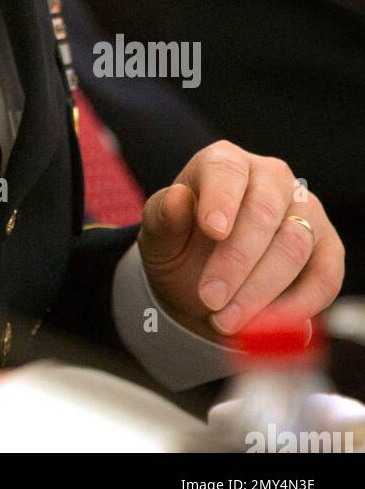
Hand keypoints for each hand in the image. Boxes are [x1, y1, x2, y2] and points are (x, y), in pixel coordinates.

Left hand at [138, 142, 343, 339]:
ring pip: (294, 245)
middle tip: (210, 299)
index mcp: (225, 162)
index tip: (213, 231)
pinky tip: (273, 326)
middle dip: (236, 261)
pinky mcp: (327, 246)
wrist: (204, 276)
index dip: (221, 200)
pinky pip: (325, 275)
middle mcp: (271, 177)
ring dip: (262, 290)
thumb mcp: (160, 236)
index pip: (226, 171)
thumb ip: (164, 217)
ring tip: (228, 321)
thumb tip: (177, 198)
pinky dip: (302, 304)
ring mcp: (305, 210)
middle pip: (263, 213)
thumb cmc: (181, 246)